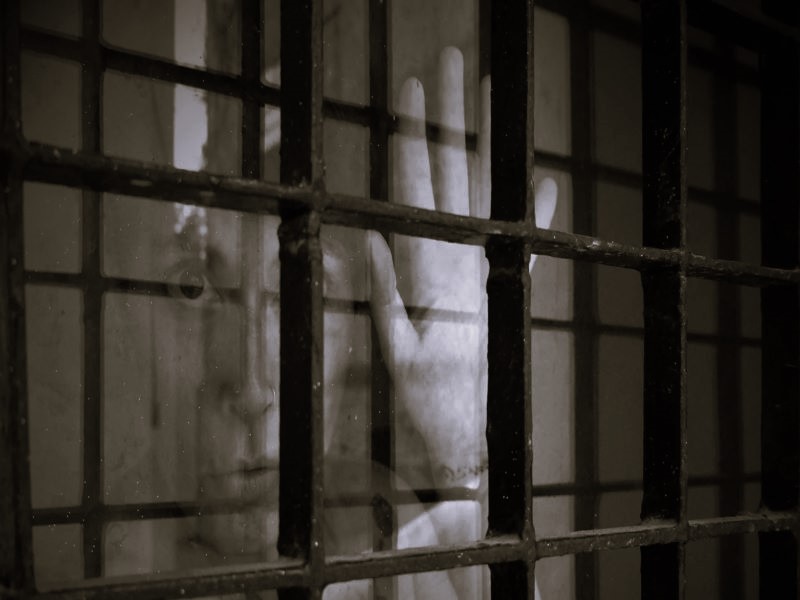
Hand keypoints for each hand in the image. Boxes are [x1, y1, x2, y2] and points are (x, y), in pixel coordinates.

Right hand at [368, 47, 557, 488]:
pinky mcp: (507, 286)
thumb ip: (383, 289)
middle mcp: (466, 257)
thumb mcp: (391, 347)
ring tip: (490, 96)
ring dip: (489, 142)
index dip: (412, 136)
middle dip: (449, 114)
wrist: (467, 435)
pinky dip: (534, 210)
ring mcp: (490, 268)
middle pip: (454, 170)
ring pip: (489, 191)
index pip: (417, 186)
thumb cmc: (421, 398)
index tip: (408, 91)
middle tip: (448, 64)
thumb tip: (371, 235)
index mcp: (432, 267)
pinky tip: (543, 179)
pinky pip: (525, 240)